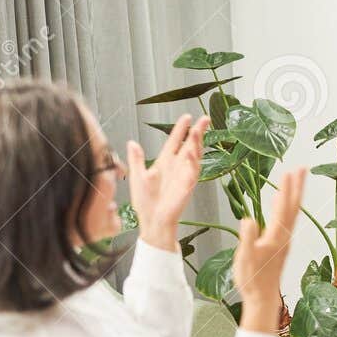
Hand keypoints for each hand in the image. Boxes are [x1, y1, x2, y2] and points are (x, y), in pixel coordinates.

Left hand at [127, 114, 208, 251]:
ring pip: (194, 154)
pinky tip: (192, 151)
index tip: (187, 118)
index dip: (180, 129)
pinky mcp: (188, 183)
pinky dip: (194, 160)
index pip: (174, 141)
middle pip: (190, 144)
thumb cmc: (145, 202)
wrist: (153, 219)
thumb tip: (132, 143)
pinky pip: (193, 169)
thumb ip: (136, 159)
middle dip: (198, 131)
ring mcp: (184, 174)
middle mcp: (176, 166)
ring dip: (197, 142)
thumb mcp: (137, 176)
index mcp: (164, 162)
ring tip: (199, 130)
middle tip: (205, 118)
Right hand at [233, 168, 306, 334]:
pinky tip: (278, 202)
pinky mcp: (280, 245)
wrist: (263, 298)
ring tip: (293, 179)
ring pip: (291, 212)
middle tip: (302, 167)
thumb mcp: (245, 258)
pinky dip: (284, 207)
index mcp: (277, 237)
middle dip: (297, 186)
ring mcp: (284, 240)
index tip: (288, 171)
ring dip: (293, 194)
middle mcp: (284, 236)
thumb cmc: (253, 279)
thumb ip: (247, 238)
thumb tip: (248, 219)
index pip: (283, 208)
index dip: (285, 189)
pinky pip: (285, 220)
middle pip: (294, 206)